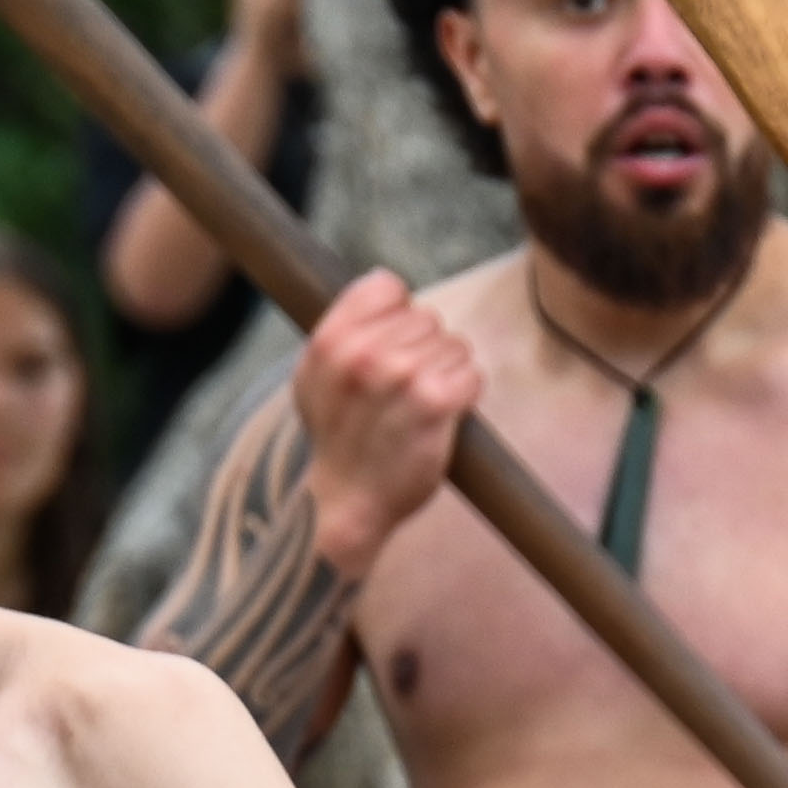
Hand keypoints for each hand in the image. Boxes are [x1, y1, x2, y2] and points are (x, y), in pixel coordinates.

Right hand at [287, 266, 487, 576]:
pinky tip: (445, 413)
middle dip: (426, 349)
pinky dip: (467, 393)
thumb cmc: (338, 439)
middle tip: (406, 389)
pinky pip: (472, 375)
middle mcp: (363, 353)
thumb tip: (384, 283)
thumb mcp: (315, 376)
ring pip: (454, 345)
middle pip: (426, 317)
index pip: (387, 286)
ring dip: (448, 373)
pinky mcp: (435, 404)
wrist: (346, 504)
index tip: (391, 347)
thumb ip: (343, 329)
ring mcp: (401, 377)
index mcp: (330, 339)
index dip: (398, 315)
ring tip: (422, 405)